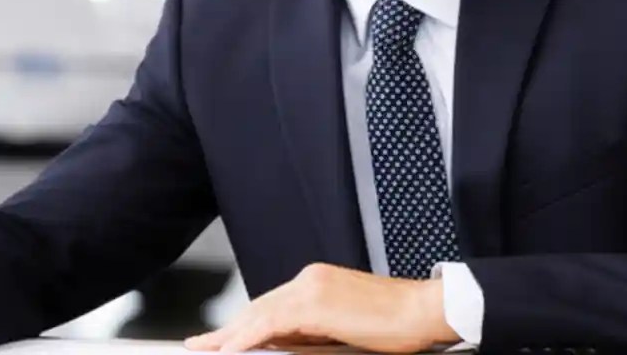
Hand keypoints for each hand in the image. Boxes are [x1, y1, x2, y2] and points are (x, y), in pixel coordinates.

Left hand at [183, 263, 457, 352]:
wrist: (425, 311)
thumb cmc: (396, 323)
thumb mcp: (345, 327)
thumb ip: (312, 331)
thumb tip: (282, 344)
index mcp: (315, 282)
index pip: (270, 304)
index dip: (243, 322)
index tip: (222, 336)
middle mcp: (308, 279)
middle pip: (259, 307)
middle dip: (229, 329)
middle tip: (202, 344)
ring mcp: (310, 287)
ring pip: (259, 314)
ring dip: (231, 335)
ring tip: (208, 349)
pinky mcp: (314, 302)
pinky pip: (270, 324)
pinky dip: (247, 337)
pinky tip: (231, 349)